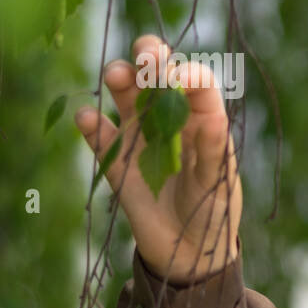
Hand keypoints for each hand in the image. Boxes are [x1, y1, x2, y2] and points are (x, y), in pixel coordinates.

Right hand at [75, 35, 242, 283]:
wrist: (188, 253)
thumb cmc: (214, 211)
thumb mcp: (219, 182)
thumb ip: (214, 151)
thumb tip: (217, 117)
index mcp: (204, 121)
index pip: (196, 83)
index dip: (188, 73)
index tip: (178, 77)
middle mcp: (171, 120)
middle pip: (157, 76)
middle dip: (150, 58)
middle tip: (144, 54)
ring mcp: (141, 137)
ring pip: (126, 96)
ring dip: (120, 79)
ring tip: (116, 76)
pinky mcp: (116, 160)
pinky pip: (99, 135)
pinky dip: (90, 123)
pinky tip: (88, 117)